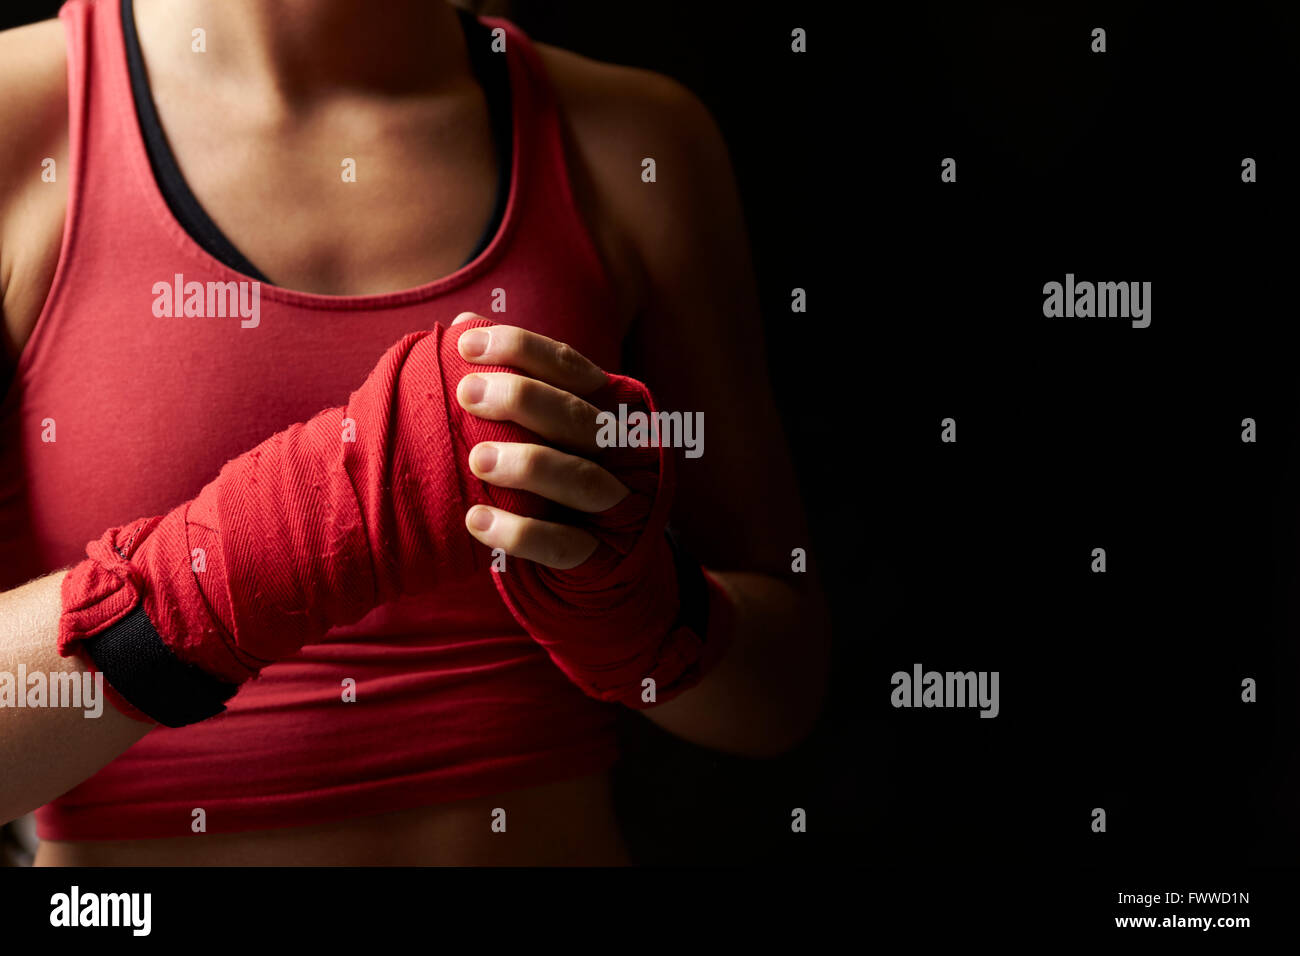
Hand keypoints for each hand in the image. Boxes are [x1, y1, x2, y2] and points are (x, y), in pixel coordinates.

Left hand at [450, 313, 720, 707]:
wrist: (606, 574)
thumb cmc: (558, 488)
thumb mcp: (542, 432)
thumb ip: (512, 384)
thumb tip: (462, 324)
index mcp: (610, 413)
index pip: (572, 368)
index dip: (522, 348)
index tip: (465, 342)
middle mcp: (624, 455)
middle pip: (580, 418)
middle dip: (523, 399)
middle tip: (466, 392)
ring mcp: (620, 507)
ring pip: (583, 479)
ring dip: (529, 465)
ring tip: (475, 460)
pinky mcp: (605, 556)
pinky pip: (565, 545)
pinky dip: (519, 534)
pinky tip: (475, 522)